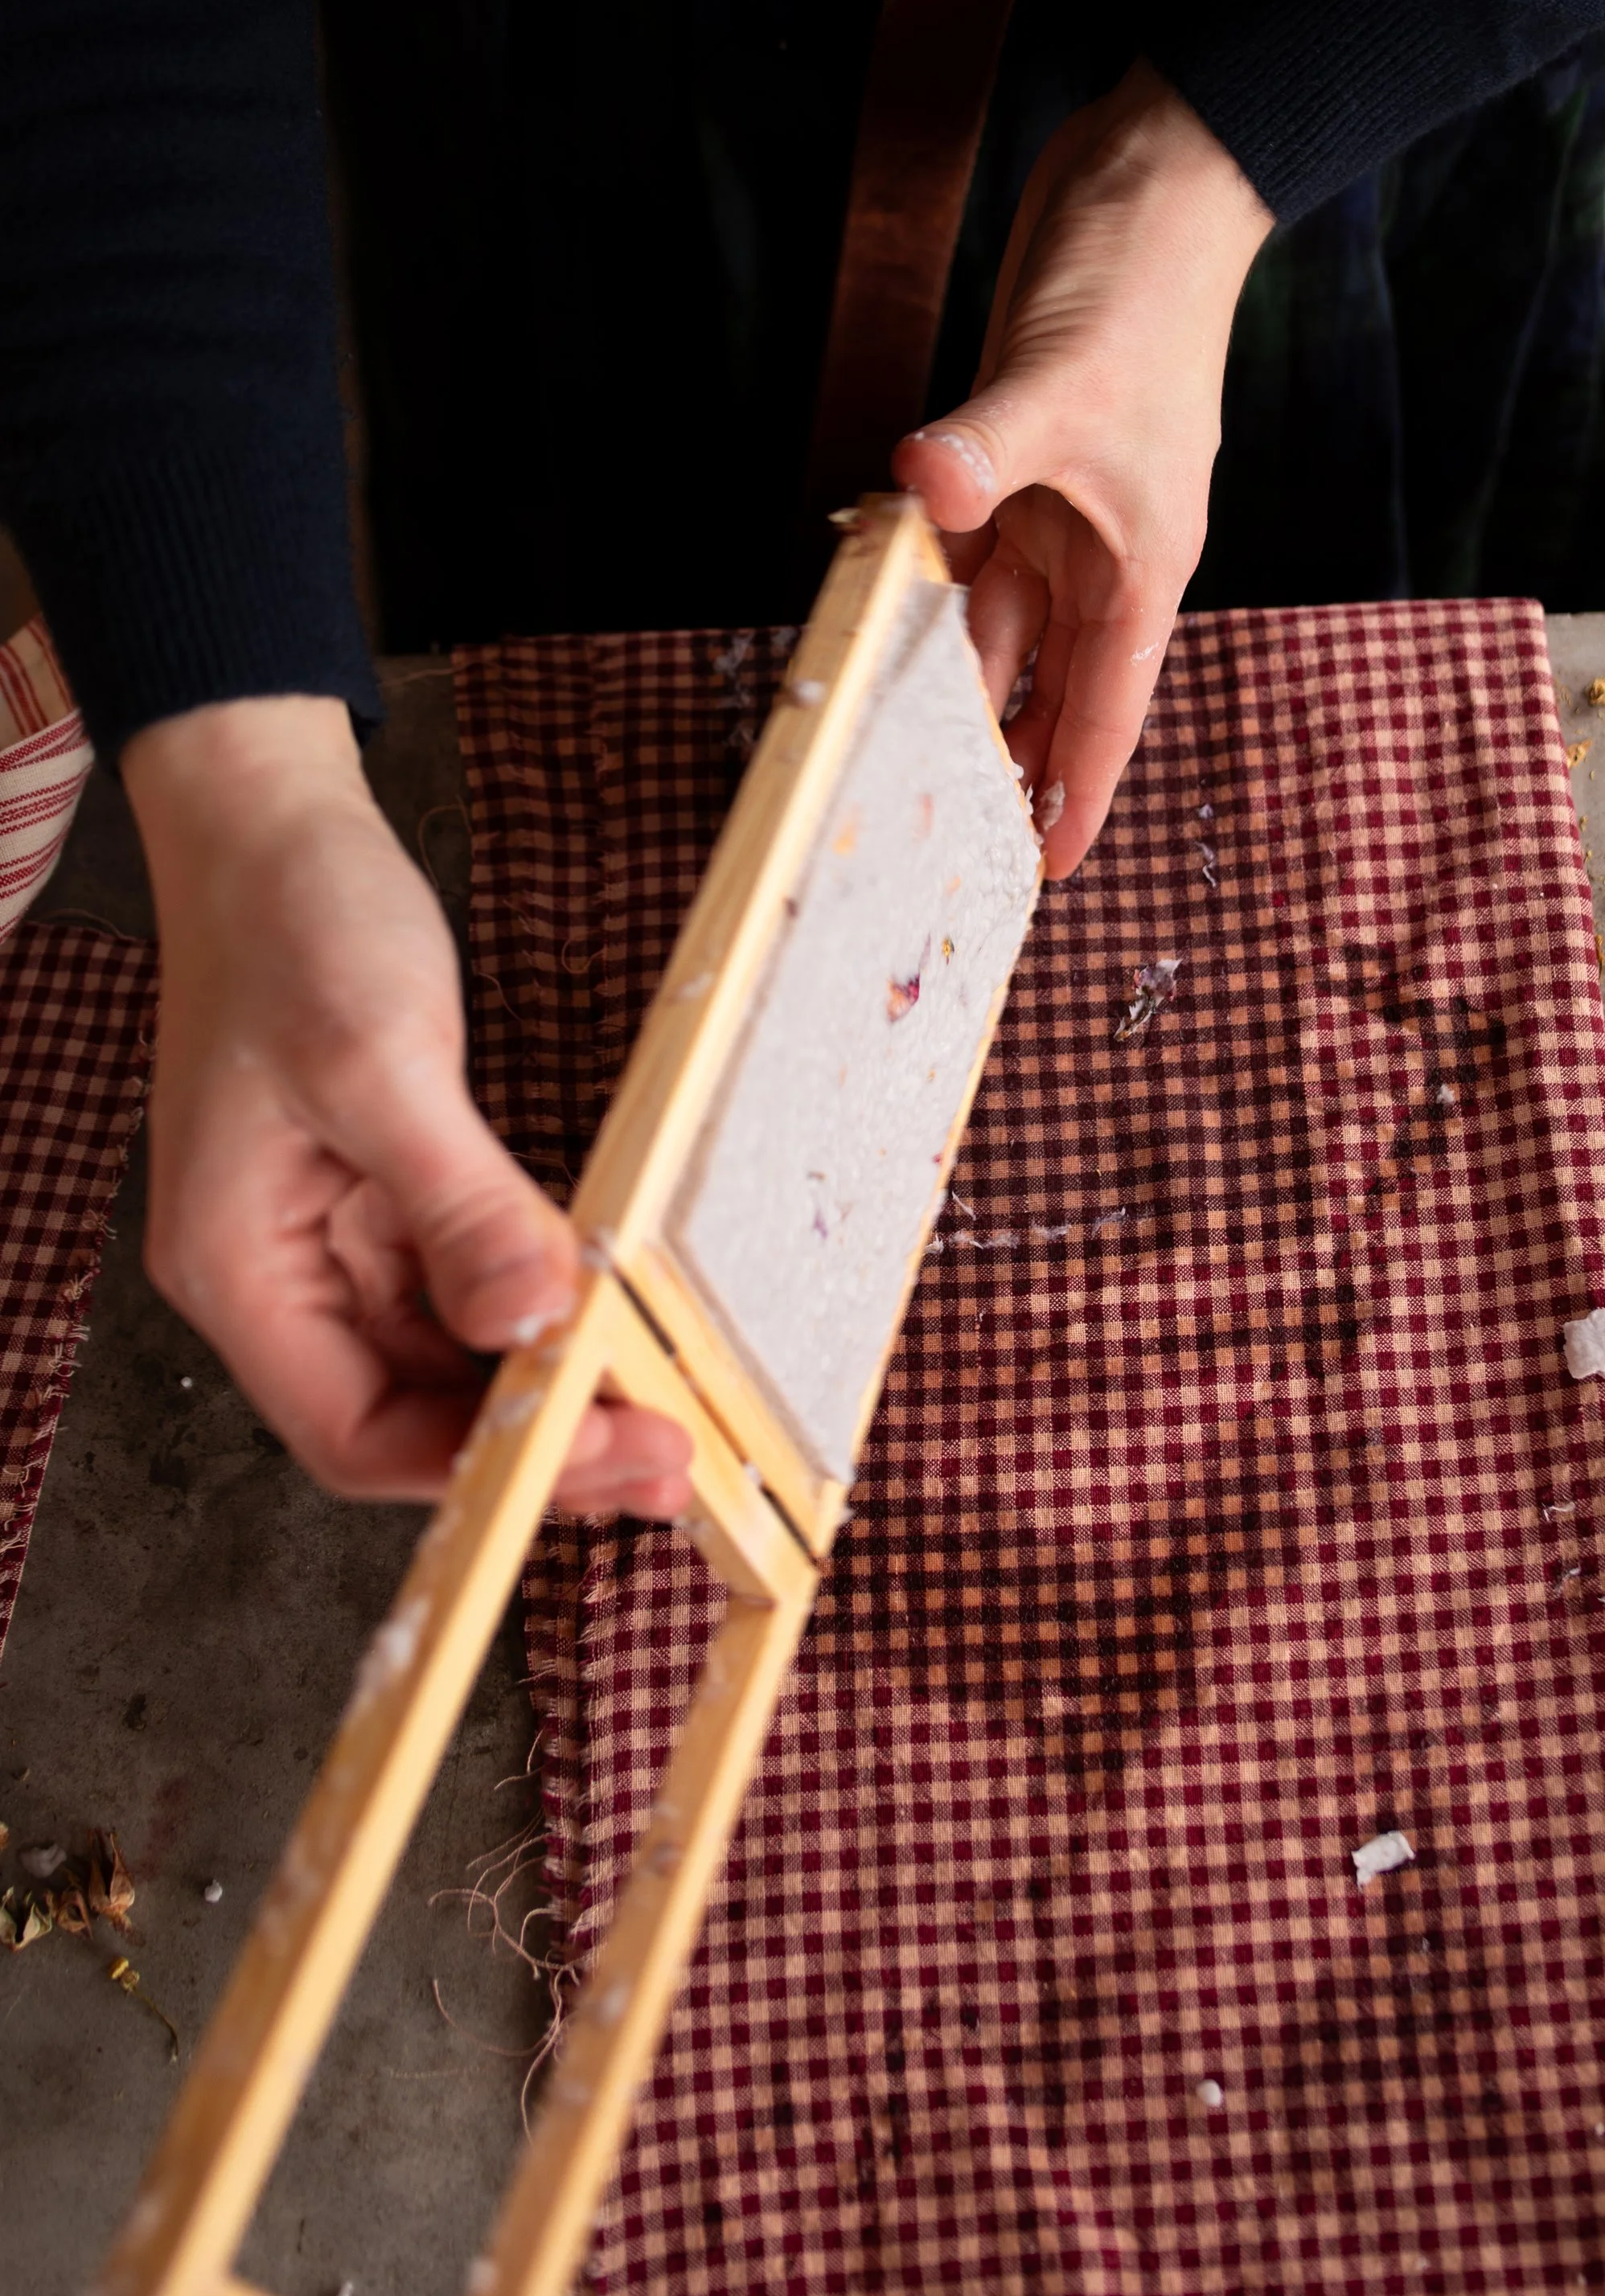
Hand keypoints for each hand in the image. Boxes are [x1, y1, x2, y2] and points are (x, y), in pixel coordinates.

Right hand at [123, 696, 692, 1516]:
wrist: (273, 827)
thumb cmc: (295, 924)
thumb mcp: (380, 1061)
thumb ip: (457, 1202)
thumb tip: (531, 1320)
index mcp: (241, 1268)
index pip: (355, 1435)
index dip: (482, 1468)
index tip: (612, 1451)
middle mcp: (279, 1276)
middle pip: (408, 1416)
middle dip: (536, 1441)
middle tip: (671, 1452)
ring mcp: (331, 1239)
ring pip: (446, 1361)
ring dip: (549, 1385)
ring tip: (662, 1400)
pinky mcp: (382, 1197)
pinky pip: (465, 1286)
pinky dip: (538, 1308)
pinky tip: (612, 1312)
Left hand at [894, 58, 1271, 876]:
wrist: (1154, 185)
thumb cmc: (1142, 287)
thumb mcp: (1061, 378)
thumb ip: (988, 445)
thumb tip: (922, 485)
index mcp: (1141, 563)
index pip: (1106, 706)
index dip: (1074, 789)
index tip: (1045, 871)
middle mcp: (1101, 551)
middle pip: (1046, 684)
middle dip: (1005, 759)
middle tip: (947, 839)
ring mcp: (1057, 506)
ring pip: (997, 623)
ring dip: (954, 683)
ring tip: (902, 760)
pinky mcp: (1014, 458)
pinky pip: (963, 548)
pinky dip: (923, 587)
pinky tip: (879, 630)